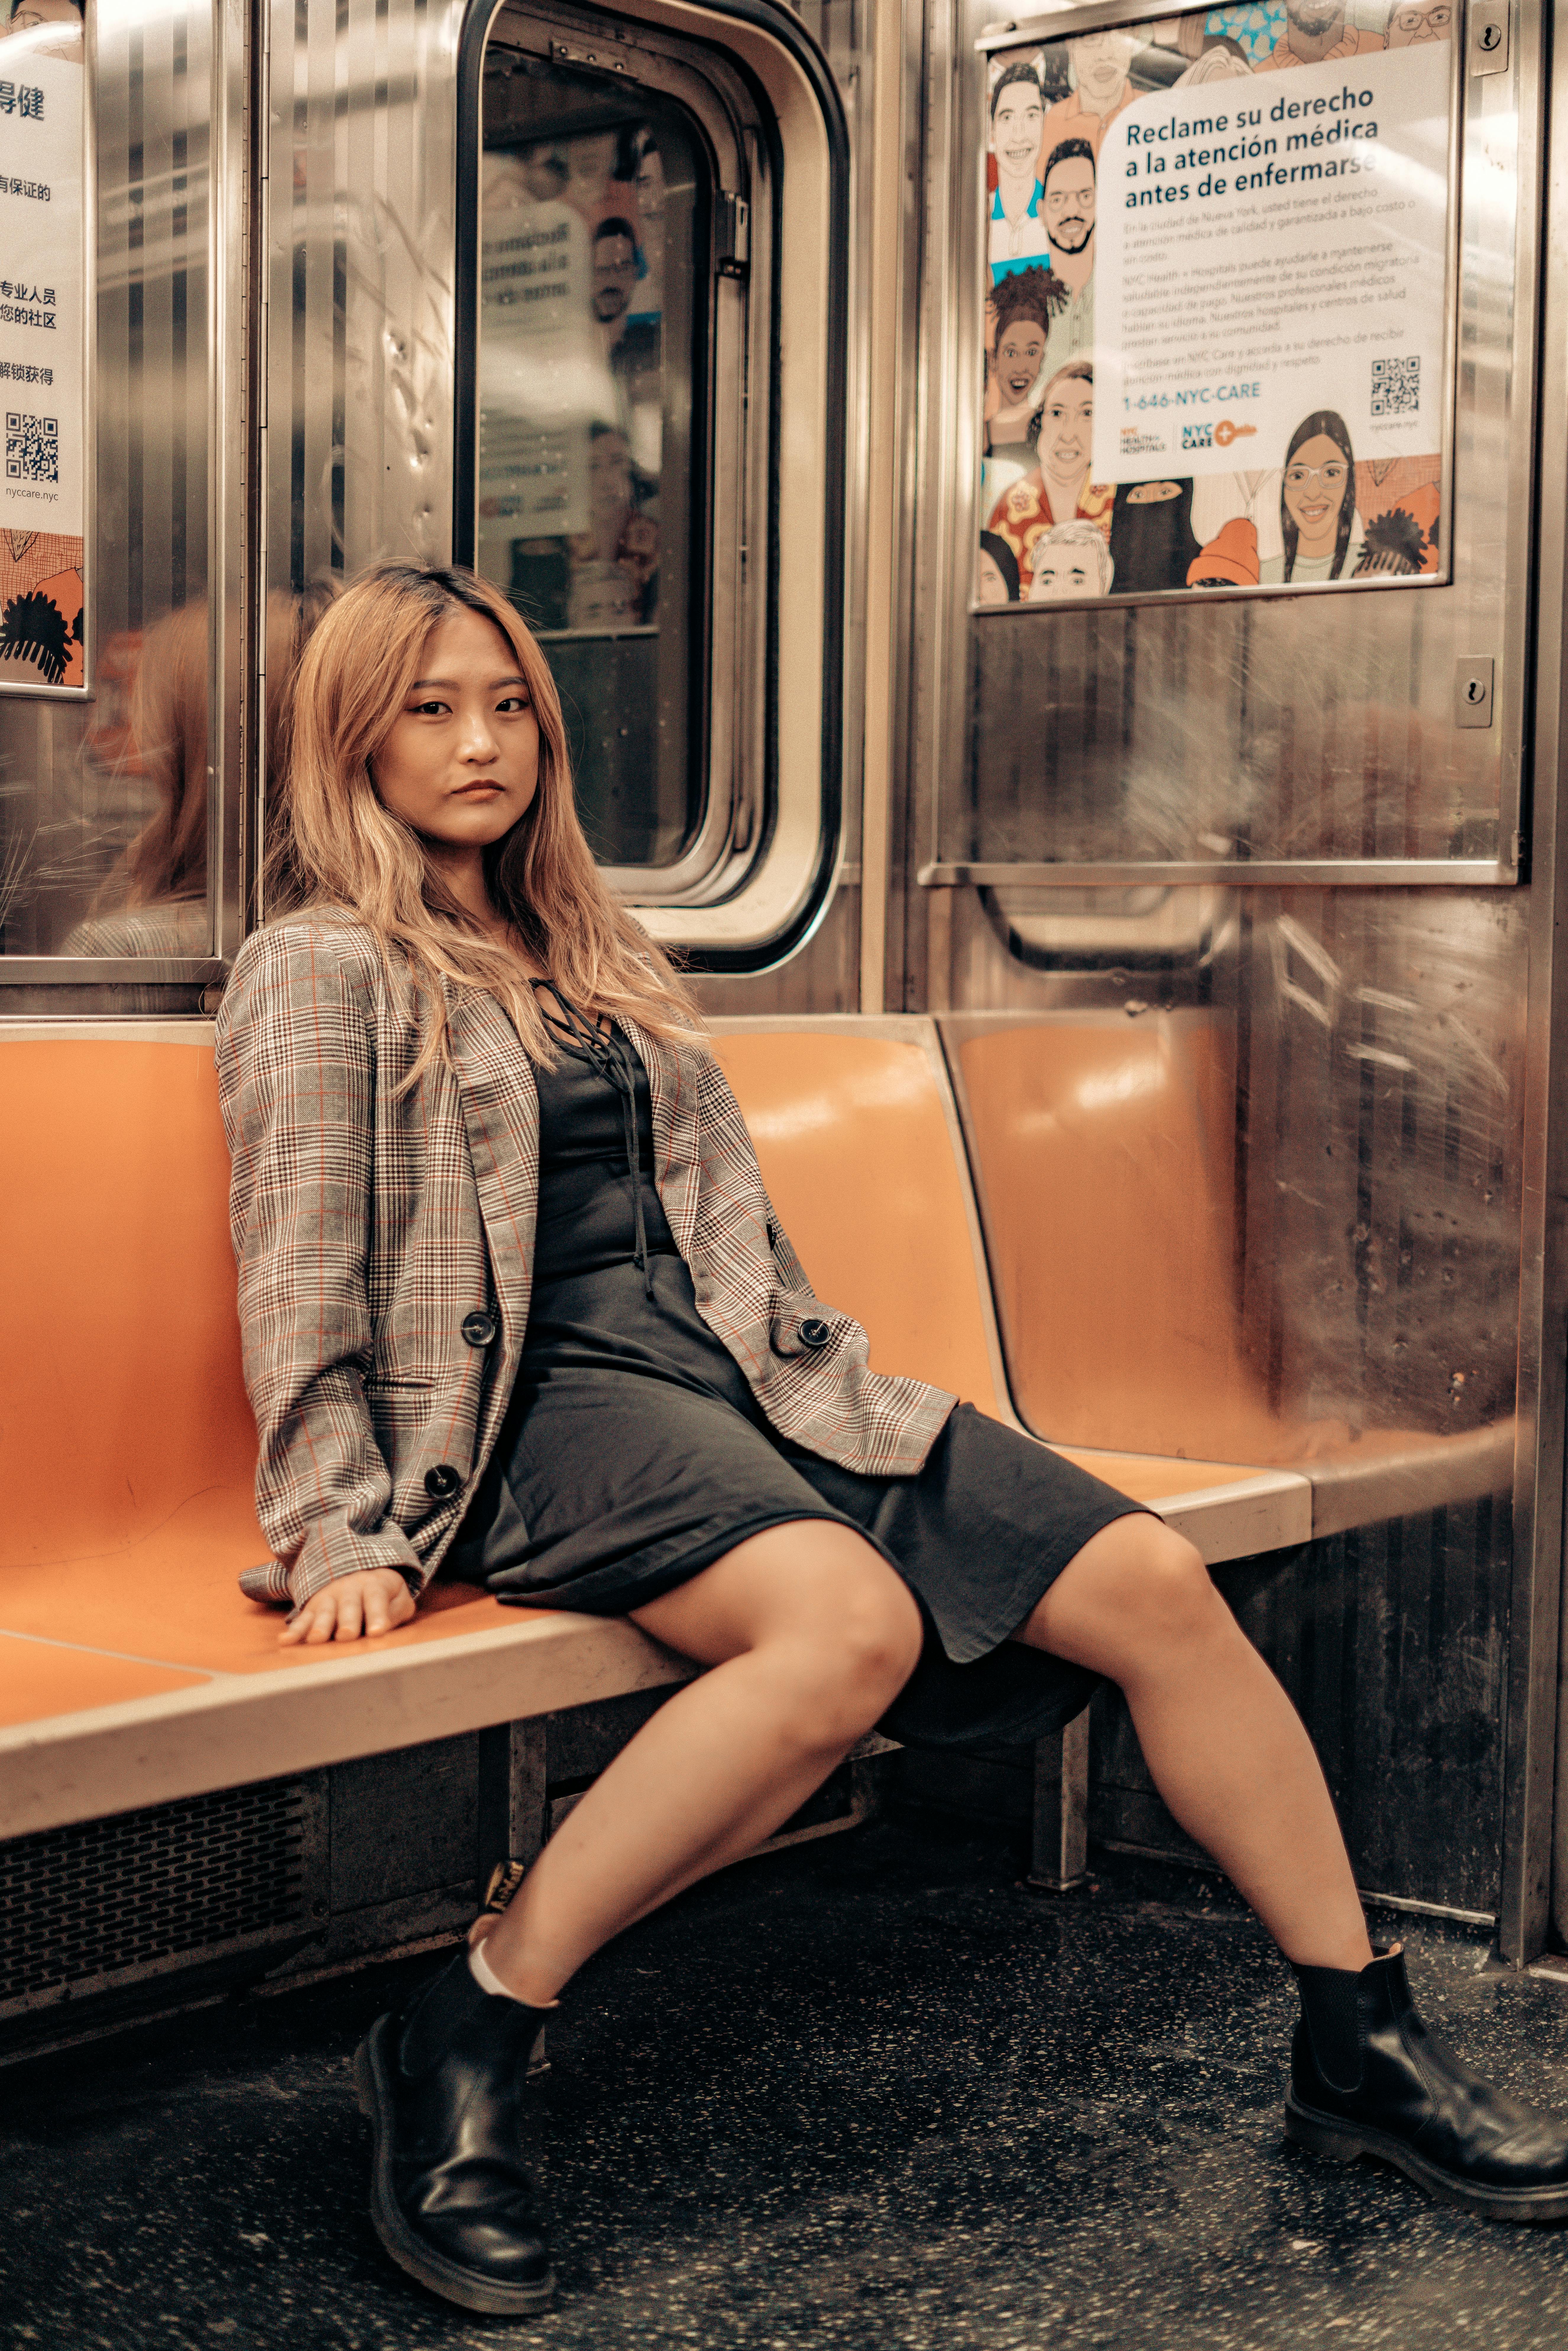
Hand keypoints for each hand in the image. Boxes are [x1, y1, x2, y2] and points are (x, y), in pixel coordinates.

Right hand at [279, 1567, 417, 1645]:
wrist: (357, 1570)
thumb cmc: (383, 1592)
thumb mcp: (398, 1596)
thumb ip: (397, 1610)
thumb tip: (386, 1626)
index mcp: (373, 1584)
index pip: (376, 1598)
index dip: (378, 1614)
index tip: (378, 1632)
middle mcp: (349, 1589)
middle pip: (348, 1605)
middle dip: (347, 1620)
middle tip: (347, 1635)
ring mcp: (329, 1598)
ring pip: (324, 1612)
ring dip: (320, 1625)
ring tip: (317, 1639)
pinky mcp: (313, 1608)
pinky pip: (303, 1619)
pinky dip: (294, 1630)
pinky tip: (286, 1641)